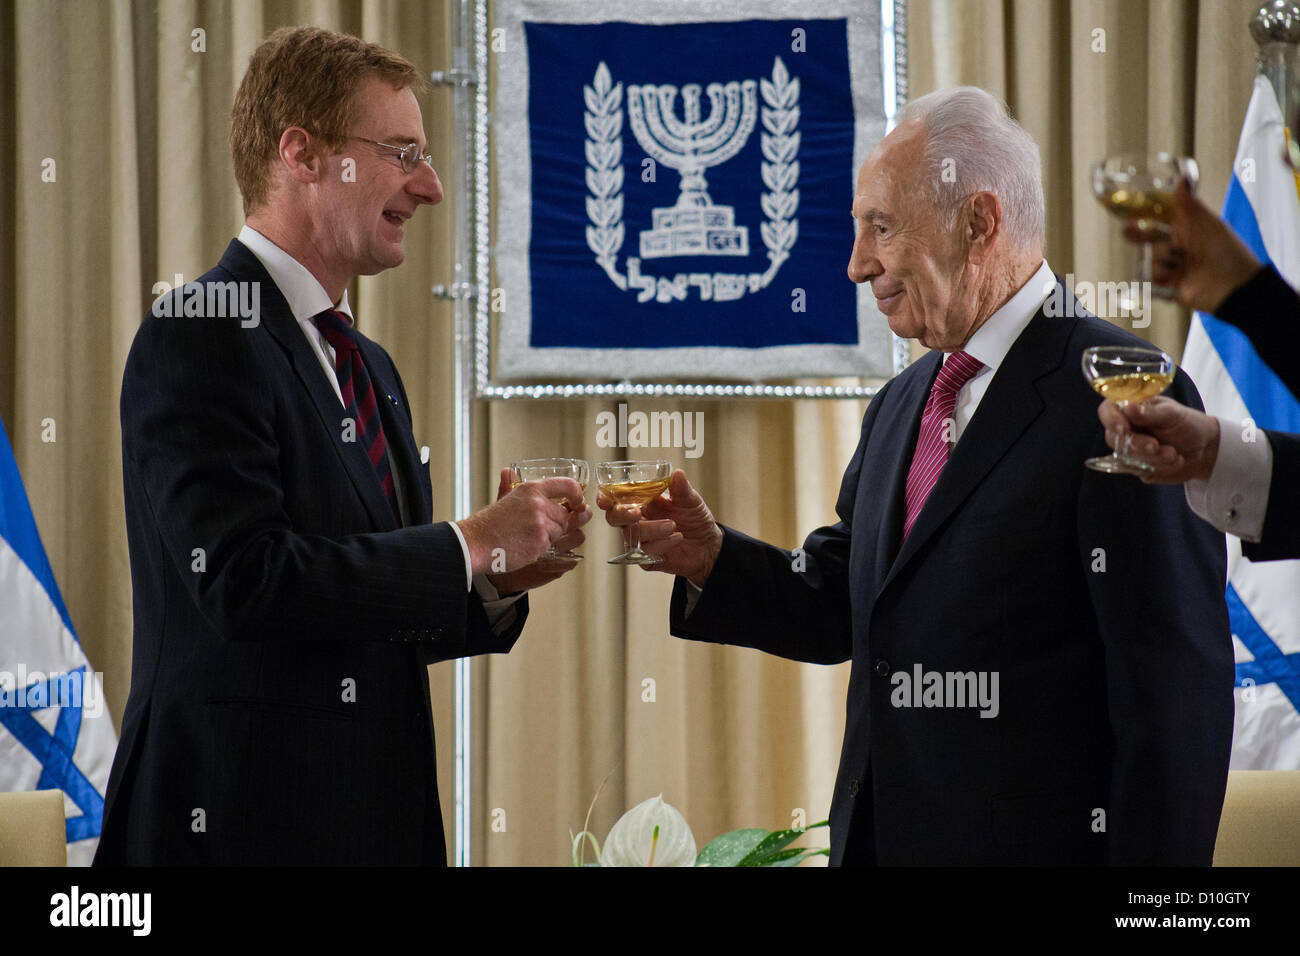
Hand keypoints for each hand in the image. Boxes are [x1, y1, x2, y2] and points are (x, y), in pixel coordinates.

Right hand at [456, 469, 588, 588]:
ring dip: (548, 537)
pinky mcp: (540, 541)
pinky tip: (524, 545)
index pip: (568, 485)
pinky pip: (551, 546)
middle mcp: (538, 503)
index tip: (579, 502)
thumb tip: (507, 471)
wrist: (476, 542)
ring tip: (526, 536)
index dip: (578, 495)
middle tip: (535, 528)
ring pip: (560, 532)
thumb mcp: (504, 498)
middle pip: (565, 515)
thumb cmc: (489, 523)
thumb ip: (511, 485)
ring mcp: (540, 523)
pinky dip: (540, 548)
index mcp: (531, 489)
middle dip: (556, 524)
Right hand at [597, 469, 721, 586]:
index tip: (606, 500)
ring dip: (652, 529)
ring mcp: (640, 541)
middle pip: (614, 518)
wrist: (709, 544)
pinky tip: (677, 538)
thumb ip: (681, 488)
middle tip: (638, 513)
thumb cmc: (695, 518)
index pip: (615, 498)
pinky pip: (644, 553)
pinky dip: (661, 544)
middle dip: (622, 515)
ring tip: (674, 526)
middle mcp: (636, 521)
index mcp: (641, 502)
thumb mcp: (691, 500)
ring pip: (631, 536)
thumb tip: (677, 473)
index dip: (605, 498)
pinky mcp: (646, 558)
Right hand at [1097, 396, 1219, 483]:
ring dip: (1154, 458)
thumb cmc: (1188, 423)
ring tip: (1175, 454)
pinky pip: (1140, 471)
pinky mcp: (1137, 467)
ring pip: (1128, 458)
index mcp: (1131, 409)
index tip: (1123, 430)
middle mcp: (1125, 429)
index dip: (1111, 420)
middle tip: (1156, 446)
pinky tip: (1176, 461)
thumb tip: (1128, 408)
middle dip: (1137, 445)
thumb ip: (1150, 412)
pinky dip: (1161, 468)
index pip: (1108, 411)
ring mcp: (1129, 450)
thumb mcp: (1173, 413)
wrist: (1205, 448)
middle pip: (1114, 439)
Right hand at [1122, 176, 1261, 312]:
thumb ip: (1188, 202)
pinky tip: (1175, 278)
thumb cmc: (1224, 248)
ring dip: (1162, 259)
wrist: (1231, 284)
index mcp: (1189, 227)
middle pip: (1150, 238)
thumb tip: (1183, 176)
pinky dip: (1161, 277)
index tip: (1130, 213)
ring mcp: (1175, 266)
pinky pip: (1153, 279)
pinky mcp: (1170, 286)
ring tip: (1180, 262)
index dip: (1145, 214)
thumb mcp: (1205, 221)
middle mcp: (1180, 245)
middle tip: (1128, 231)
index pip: (1161, 218)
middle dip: (1138, 235)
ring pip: (1152, 258)